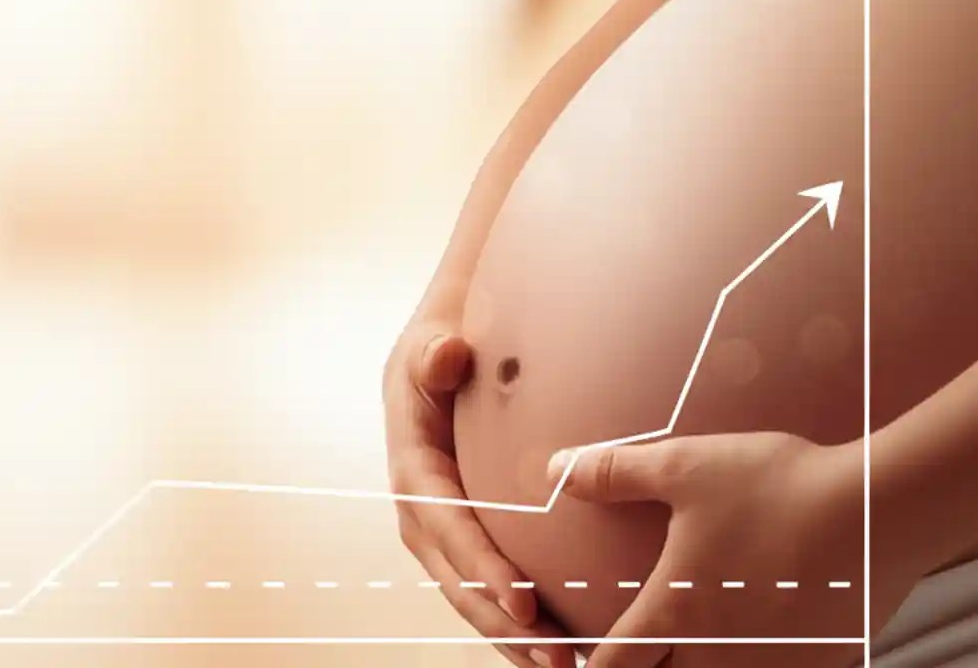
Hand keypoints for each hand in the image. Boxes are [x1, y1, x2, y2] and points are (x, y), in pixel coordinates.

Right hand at [385, 320, 574, 667]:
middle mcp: (420, 510)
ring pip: (471, 596)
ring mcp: (439, 531)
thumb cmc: (442, 348)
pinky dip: (515, 623)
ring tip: (564, 666)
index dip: (480, 565)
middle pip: (458, 578)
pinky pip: (485, 587)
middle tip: (557, 655)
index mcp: (413, 468)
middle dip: (503, 622)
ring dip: (512, 637)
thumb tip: (446, 356)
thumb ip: (435, 353)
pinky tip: (558, 649)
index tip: (522, 601)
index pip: (447, 525)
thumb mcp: (431, 342)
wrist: (438, 356)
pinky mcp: (462, 538)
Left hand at [548, 432, 917, 667]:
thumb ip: (615, 473)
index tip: (573, 659)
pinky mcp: (817, 666)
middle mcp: (718, 655)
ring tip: (695, 646)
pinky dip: (757, 663)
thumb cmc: (779, 487)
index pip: (612, 665)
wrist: (880, 509)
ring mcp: (770, 667)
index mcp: (676, 612)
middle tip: (638, 651)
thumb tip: (555, 469)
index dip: (587, 666)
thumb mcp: (684, 467)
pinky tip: (759, 640)